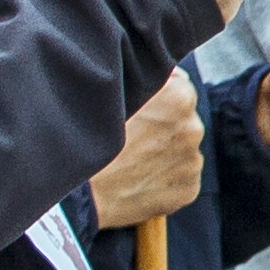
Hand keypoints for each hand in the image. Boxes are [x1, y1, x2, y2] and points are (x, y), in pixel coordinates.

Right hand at [85, 82, 203, 231]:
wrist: (75, 196)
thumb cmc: (85, 139)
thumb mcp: (112, 95)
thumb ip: (138, 80)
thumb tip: (149, 73)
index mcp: (179, 96)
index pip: (177, 82)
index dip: (155, 92)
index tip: (138, 105)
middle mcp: (193, 127)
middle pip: (181, 117)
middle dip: (161, 122)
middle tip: (129, 135)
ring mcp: (193, 161)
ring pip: (180, 148)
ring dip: (162, 150)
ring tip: (129, 160)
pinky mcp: (188, 189)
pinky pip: (179, 177)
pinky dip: (163, 177)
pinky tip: (136, 179)